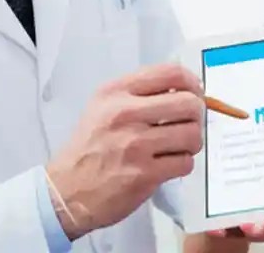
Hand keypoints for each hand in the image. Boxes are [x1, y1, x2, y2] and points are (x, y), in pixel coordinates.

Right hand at [46, 63, 203, 239]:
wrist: (66, 190)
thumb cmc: (89, 148)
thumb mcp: (103, 106)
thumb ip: (138, 94)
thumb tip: (183, 90)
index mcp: (116, 92)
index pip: (171, 73)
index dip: (192, 83)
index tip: (195, 93)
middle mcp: (125, 114)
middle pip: (188, 103)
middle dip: (197, 114)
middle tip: (190, 123)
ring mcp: (135, 145)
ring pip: (191, 134)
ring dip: (192, 142)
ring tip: (179, 146)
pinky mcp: (144, 174)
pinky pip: (185, 162)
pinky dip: (182, 164)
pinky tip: (168, 164)